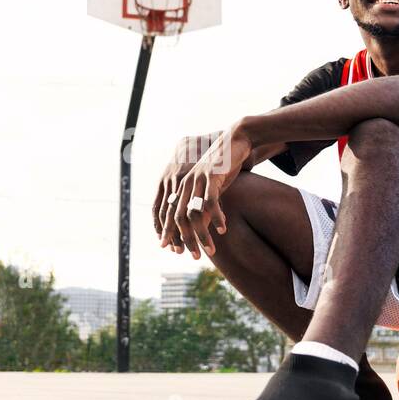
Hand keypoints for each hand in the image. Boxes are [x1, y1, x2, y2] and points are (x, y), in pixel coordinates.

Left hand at [154, 133, 219, 251]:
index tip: (172, 249)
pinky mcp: (211, 176)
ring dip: (201, 235)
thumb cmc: (219, 167)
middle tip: (192, 256)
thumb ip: (197, 202)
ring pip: (193, 214)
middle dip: (183, 239)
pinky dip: (216, 218)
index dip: (167, 232)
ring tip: (209, 250)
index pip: (165, 213)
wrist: (233, 142)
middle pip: (177, 217)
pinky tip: (222, 229)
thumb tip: (195, 225)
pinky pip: (211, 202)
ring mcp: (196, 180)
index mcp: (177, 184)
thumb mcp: (205, 186)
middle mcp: (182, 182)